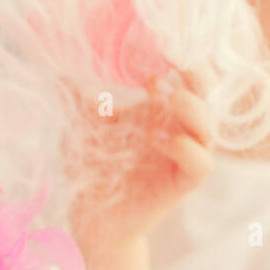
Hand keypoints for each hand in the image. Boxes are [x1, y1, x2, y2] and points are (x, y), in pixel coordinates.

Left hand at [68, 69, 214, 250]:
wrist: (91, 216)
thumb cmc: (90, 169)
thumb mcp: (81, 130)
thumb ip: (78, 101)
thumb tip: (62, 69)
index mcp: (157, 113)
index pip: (183, 82)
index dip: (180, 64)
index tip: (159, 53)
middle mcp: (175, 131)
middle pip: (204, 100)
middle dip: (192, 81)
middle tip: (160, 77)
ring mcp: (181, 157)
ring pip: (208, 128)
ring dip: (191, 109)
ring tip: (162, 98)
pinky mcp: (181, 183)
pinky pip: (201, 163)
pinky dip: (185, 147)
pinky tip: (156, 137)